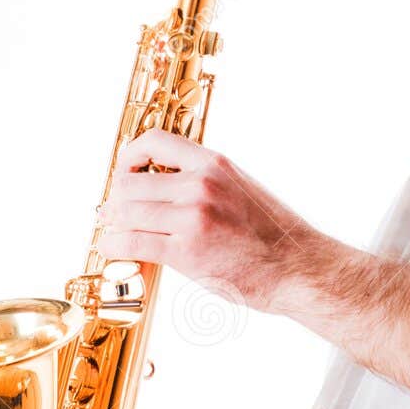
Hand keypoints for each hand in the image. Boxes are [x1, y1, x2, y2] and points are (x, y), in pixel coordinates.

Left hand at [95, 129, 319, 311]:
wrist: (298, 267)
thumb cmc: (273, 234)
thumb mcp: (240, 187)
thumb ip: (205, 180)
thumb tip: (165, 186)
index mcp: (214, 163)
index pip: (155, 141)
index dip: (129, 156)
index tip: (125, 172)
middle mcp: (200, 184)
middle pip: (130, 182)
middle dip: (116, 200)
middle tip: (113, 213)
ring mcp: (193, 216)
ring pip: (126, 212)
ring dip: (112, 224)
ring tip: (112, 232)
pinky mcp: (186, 251)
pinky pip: (132, 242)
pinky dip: (115, 246)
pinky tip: (115, 249)